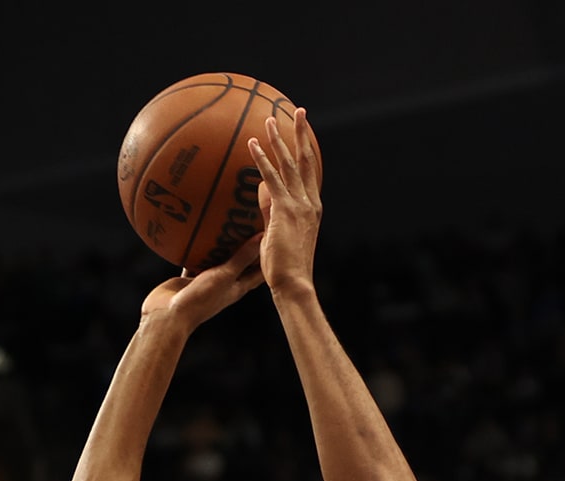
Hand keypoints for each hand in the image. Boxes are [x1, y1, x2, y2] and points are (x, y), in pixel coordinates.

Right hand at [140, 234, 263, 331]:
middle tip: (250, 222)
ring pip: (217, 259)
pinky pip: (196, 258)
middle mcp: (225, 284)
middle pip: (239, 262)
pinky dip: (198, 246)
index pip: (259, 270)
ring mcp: (207, 281)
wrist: (168, 316)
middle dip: (246, 244)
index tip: (274, 235)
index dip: (268, 255)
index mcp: (238, 287)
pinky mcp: (190, 277)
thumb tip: (261, 237)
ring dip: (221, 244)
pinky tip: (198, 231)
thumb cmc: (200, 300)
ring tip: (226, 221)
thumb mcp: (224, 276)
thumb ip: (241, 258)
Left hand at [248, 108, 321, 297]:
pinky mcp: (285, 211)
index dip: (307, 153)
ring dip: (279, 139)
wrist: (293, 284)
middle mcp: (310, 203)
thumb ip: (272, 214)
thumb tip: (261, 197)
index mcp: (312, 209)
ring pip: (289, 164)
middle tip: (299, 112)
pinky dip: (262, 159)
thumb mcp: (278, 237)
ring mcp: (299, 206)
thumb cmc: (285, 270)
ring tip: (270, 119)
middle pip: (306, 161)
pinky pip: (271, 179)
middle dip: (302, 134)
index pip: (311, 174)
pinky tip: (252, 143)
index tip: (304, 135)